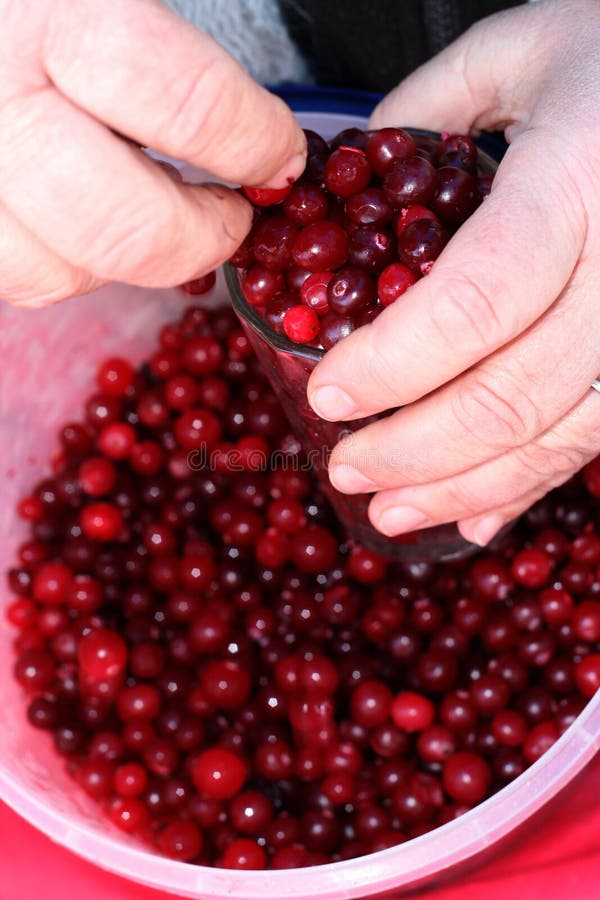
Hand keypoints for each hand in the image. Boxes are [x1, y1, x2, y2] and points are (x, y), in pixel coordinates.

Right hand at [0, 0, 304, 306]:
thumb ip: (156, 34)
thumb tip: (262, 132)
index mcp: (43, 13)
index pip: (185, 105)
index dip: (253, 143)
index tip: (280, 157)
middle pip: (121, 225)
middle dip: (201, 237)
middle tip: (234, 216)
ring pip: (54, 272)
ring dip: (126, 261)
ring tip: (157, 216)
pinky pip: (11, 276)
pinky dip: (63, 265)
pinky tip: (82, 220)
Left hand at [307, 0, 599, 546]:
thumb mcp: (514, 52)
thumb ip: (418, 118)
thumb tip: (334, 192)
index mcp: (579, 180)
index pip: (476, 301)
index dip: (393, 366)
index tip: (326, 396)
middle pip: (514, 392)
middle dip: (414, 450)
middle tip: (344, 469)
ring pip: (557, 436)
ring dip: (463, 488)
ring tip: (388, 513)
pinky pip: (592, 440)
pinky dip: (527, 486)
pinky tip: (473, 515)